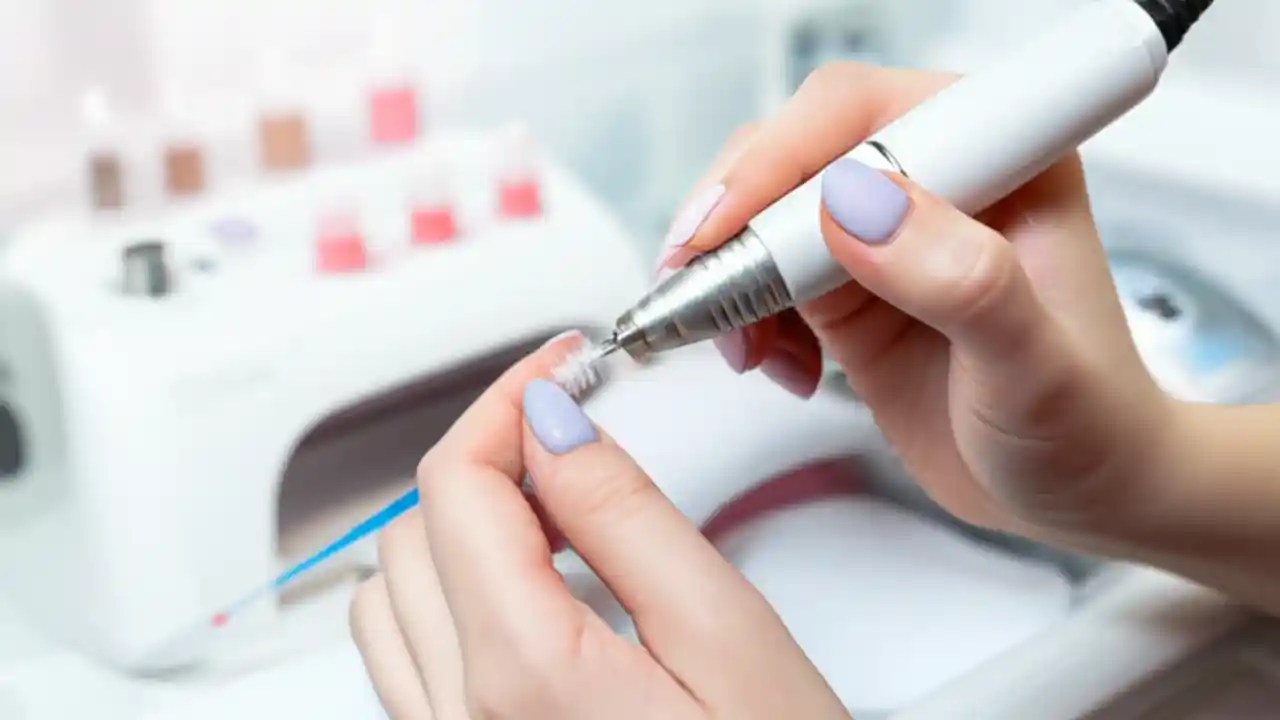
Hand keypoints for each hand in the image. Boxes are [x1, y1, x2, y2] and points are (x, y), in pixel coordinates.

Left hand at [350, 332, 848, 719]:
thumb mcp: (728, 637)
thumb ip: (626, 517)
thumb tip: (554, 421)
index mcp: (526, 676)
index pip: (457, 484)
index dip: (507, 400)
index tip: (562, 365)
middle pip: (413, 532)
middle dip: (487, 458)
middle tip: (572, 430)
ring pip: (390, 598)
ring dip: (455, 527)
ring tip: (549, 507)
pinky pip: (406, 664)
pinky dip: (446, 597)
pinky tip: (527, 590)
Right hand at [658, 63, 1172, 550]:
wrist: (1079, 490)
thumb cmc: (1086, 425)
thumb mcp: (1034, 366)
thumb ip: (961, 280)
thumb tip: (855, 206)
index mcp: (998, 156)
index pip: (860, 114)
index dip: (778, 158)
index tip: (723, 226)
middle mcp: (933, 179)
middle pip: (792, 155)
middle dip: (732, 221)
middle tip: (695, 285)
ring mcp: (884, 235)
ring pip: (762, 217)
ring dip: (726, 276)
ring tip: (744, 350)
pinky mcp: (849, 286)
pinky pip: (762, 277)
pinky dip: (742, 318)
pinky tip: (775, 366)